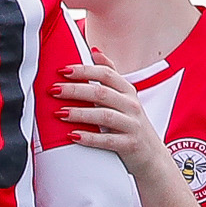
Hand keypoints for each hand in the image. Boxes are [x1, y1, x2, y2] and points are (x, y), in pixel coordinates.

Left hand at [50, 62, 174, 181]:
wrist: (151, 155)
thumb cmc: (131, 124)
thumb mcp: (124, 97)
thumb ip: (110, 76)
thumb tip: (94, 51)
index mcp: (127, 91)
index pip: (106, 74)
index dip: (84, 70)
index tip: (63, 70)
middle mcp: (131, 105)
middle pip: (101, 92)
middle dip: (76, 89)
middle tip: (54, 90)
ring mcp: (132, 125)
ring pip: (104, 115)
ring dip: (80, 113)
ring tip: (60, 113)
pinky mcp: (129, 144)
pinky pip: (107, 140)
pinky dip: (89, 137)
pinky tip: (73, 135)